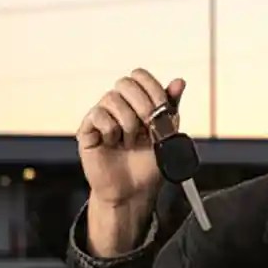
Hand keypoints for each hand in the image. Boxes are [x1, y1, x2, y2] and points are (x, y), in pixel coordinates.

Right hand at [77, 69, 185, 207]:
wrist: (134, 191)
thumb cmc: (149, 164)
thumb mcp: (168, 133)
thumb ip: (171, 107)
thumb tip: (179, 81)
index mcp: (137, 102)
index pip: (140, 76)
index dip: (152, 89)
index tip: (161, 110)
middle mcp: (118, 105)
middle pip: (125, 83)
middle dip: (142, 106)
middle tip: (147, 129)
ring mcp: (101, 116)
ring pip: (112, 98)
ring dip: (128, 123)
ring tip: (129, 142)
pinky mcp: (87, 129)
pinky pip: (98, 115)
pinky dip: (110, 131)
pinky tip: (113, 144)